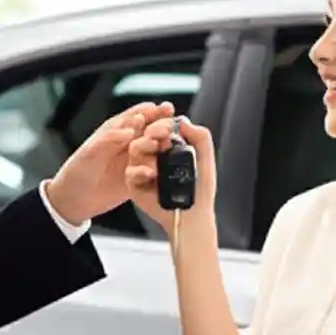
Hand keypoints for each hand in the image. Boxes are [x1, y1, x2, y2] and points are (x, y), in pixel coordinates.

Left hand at [44, 101, 175, 224]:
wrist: (74, 200)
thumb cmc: (77, 171)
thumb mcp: (90, 153)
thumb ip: (109, 139)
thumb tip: (131, 127)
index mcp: (117, 130)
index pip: (138, 116)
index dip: (152, 111)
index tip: (164, 109)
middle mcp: (130, 143)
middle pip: (152, 130)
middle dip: (163, 127)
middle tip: (170, 127)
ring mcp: (136, 160)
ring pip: (156, 150)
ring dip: (163, 147)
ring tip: (167, 146)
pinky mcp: (139, 179)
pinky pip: (153, 172)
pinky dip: (159, 170)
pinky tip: (159, 170)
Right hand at [125, 116, 216, 234]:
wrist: (193, 214)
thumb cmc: (201, 190)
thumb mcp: (205, 158)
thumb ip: (200, 136)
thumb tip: (183, 120)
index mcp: (170, 148)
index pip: (160, 129)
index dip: (161, 123)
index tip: (168, 123)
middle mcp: (154, 156)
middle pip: (144, 136)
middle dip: (151, 132)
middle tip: (161, 135)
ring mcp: (143, 170)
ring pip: (134, 150)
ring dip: (143, 146)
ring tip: (157, 151)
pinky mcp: (135, 185)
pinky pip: (130, 173)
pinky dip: (139, 170)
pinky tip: (151, 172)